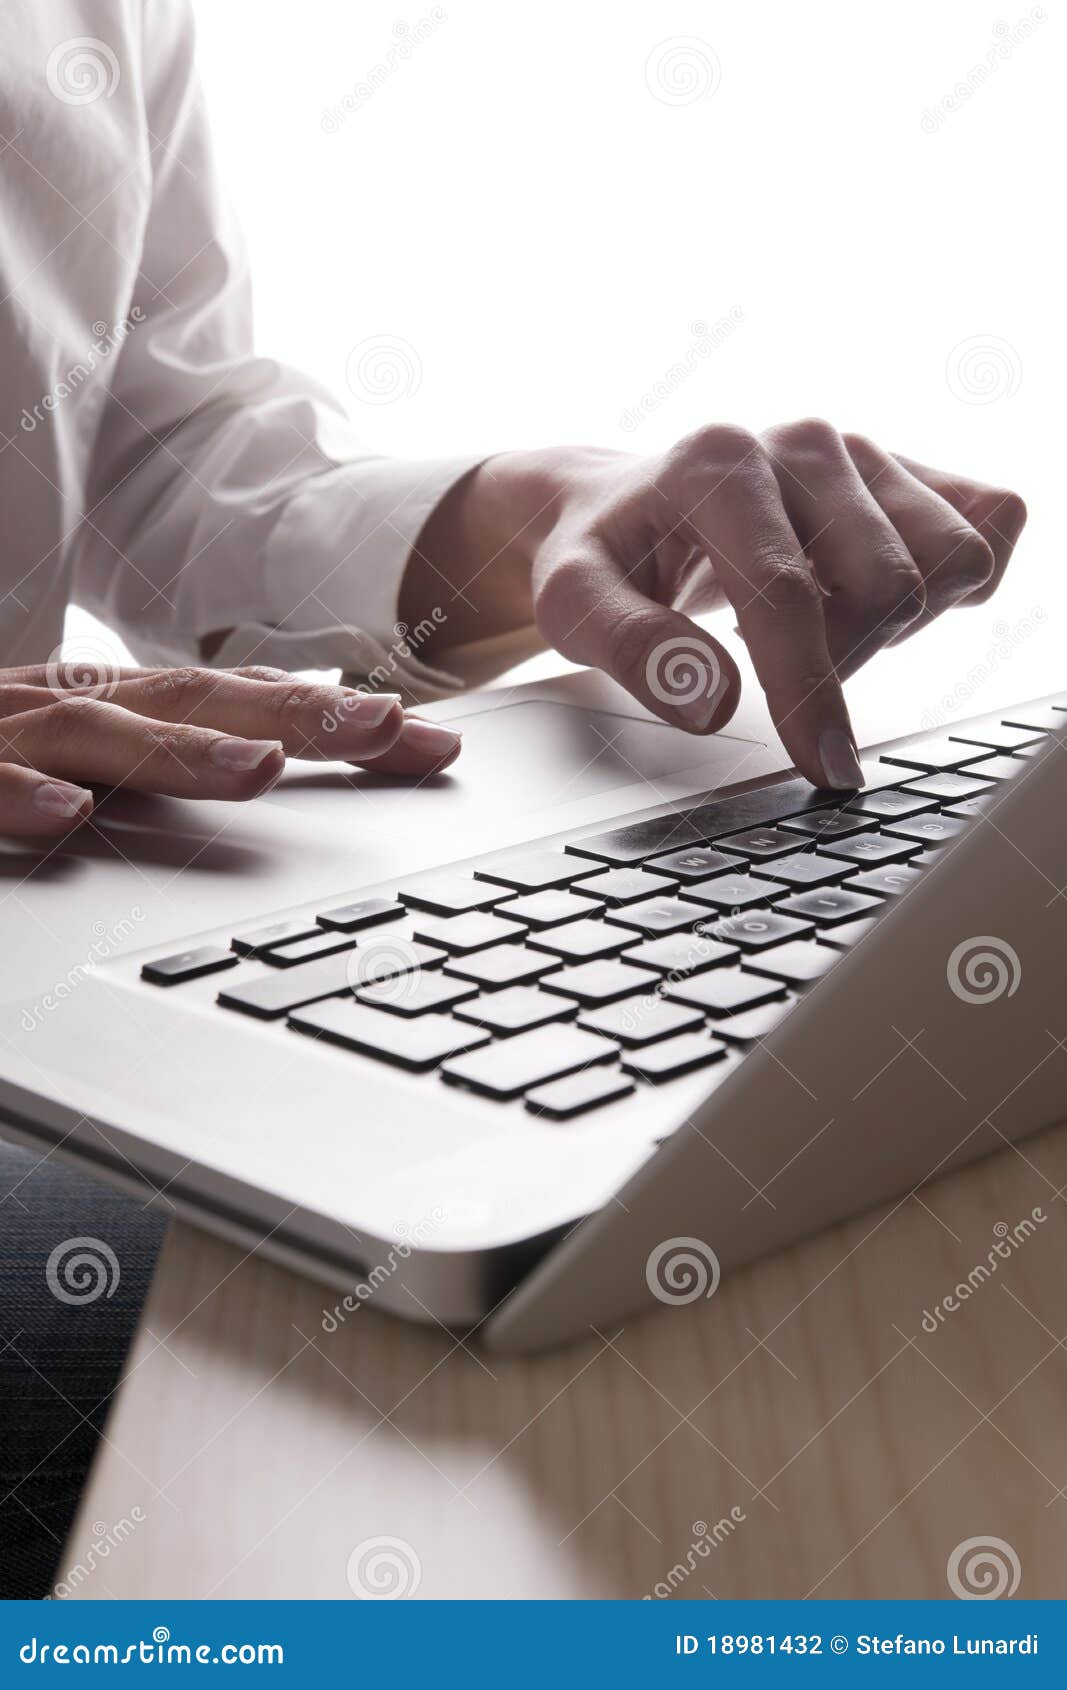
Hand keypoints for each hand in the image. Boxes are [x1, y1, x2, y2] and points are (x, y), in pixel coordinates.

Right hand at [0, 664, 461, 837]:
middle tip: (389, 733)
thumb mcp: (69, 757)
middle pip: (190, 702)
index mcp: (104, 703)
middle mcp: (56, 706)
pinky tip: (66, 818)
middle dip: (295, 717)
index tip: (432, 746)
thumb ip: (155, 762)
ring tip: (262, 771)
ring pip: (92, 735)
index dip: (334, 721)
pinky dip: (13, 796)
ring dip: (180, 753)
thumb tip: (266, 765)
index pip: (239, 706)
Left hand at [409, 422, 1025, 788]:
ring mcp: (862, 452)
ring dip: (895, 626)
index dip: (811, 692)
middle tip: (776, 669)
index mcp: (716, 464)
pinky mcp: (909, 470)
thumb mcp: (573, 605)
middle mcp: (800, 443)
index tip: (825, 767)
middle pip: (887, 587)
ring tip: (817, 628)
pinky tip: (871, 602)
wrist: (618, 508)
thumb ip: (630, 647)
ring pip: (951, 561)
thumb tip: (712, 702)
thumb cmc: (603, 558)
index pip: (787, 593)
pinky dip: (950, 586)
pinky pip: (990, 527)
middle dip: (840, 661)